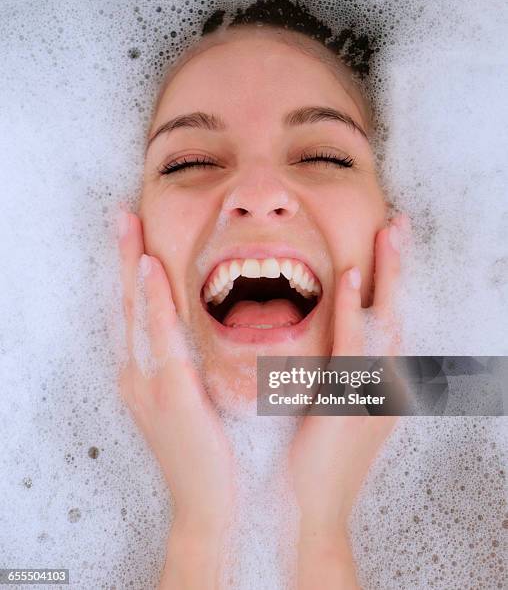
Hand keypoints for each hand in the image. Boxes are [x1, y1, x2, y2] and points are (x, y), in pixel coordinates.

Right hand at [117, 211, 233, 588]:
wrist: (211, 507)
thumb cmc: (210, 455)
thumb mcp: (196, 405)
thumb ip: (194, 372)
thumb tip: (207, 339)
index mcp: (147, 378)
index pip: (139, 314)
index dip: (136, 275)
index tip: (138, 241)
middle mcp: (137, 375)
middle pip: (128, 303)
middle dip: (124, 257)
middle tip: (123, 216)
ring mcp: (148, 383)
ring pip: (136, 310)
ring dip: (133, 263)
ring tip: (129, 224)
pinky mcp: (169, 392)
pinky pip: (160, 334)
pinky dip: (154, 299)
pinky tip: (151, 267)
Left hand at [289, 214, 410, 588]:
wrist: (313, 510)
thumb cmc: (314, 463)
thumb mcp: (331, 413)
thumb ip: (334, 379)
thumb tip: (322, 351)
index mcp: (377, 384)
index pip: (384, 322)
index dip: (387, 284)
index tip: (381, 250)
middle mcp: (385, 382)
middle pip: (395, 312)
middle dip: (398, 269)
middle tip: (398, 225)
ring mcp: (374, 391)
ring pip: (385, 319)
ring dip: (388, 274)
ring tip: (390, 232)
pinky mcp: (353, 400)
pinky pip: (353, 343)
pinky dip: (352, 306)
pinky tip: (350, 273)